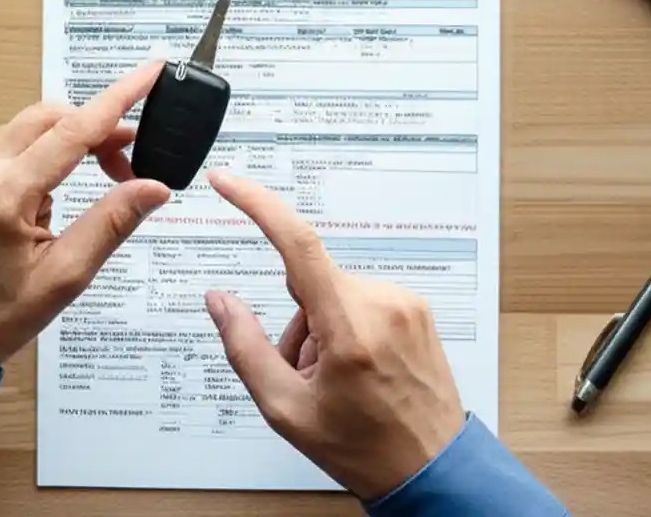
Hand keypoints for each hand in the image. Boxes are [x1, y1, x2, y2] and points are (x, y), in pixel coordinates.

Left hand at [0, 63, 170, 369]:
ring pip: (28, 129)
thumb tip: (153, 187)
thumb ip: (111, 224)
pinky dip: (39, 159)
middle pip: (51, 116)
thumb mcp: (63, 278)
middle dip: (97, 129)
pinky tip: (49, 203)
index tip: (150, 72)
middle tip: (129, 165)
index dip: (119, 97)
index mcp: (4, 196)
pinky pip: (7, 148)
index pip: (74, 130)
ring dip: (69, 144)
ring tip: (95, 187)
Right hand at [203, 171, 464, 500]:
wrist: (431, 468)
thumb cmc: (365, 448)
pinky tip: (358, 370)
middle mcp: (382, 303)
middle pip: (307, 284)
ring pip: (332, 293)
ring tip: (336, 380)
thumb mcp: (286, 409)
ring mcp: (404, 303)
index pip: (297, 242)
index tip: (227, 182)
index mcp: (350, 327)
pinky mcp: (415, 308)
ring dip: (320, 328)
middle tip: (306, 376)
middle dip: (294, 323)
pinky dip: (346, 327)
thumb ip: (244, 347)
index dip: (256, 204)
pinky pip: (361, 300)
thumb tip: (219, 301)